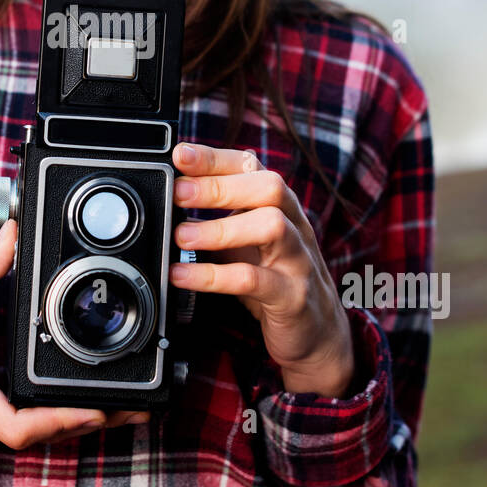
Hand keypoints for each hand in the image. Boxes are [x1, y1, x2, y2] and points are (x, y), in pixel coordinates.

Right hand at [0, 219, 149, 450]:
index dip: (62, 421)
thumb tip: (15, 232)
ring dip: (69, 429)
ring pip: (25, 443)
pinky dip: (44, 426)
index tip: (100, 408)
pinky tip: (70, 411)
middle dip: (86, 423)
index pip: (18, 427)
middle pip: (35, 439)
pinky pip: (10, 437)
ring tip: (117, 410)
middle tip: (134, 408)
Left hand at [169, 144, 354, 396]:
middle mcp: (293, 225)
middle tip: (178, 193)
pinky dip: (215, 276)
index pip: (251, 166)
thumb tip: (169, 198)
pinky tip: (184, 276)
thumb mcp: (245, 241)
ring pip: (272, 226)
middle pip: (269, 187)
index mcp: (279, 206)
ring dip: (221, 228)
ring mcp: (298, 259)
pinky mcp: (293, 296)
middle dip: (220, 186)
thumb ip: (216, 219)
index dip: (215, 158)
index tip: (180, 155)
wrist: (317, 332)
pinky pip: (256, 281)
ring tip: (181, 236)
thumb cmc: (274, 277)